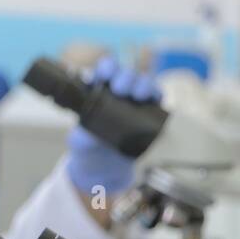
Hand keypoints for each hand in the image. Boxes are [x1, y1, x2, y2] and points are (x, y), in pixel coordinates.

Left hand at [65, 56, 160, 201]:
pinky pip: (158, 98)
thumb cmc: (88, 148)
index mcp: (96, 92)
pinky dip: (157, 95)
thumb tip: (90, 134)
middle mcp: (117, 93)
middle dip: (125, 77)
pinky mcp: (150, 113)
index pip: (103, 72)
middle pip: (126, 75)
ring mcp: (135, 101)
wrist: (106, 169)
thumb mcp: (82, 142)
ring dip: (143, 84)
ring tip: (139, 95)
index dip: (106, 68)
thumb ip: (85, 136)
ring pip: (143, 83)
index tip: (105, 74)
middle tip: (120, 88)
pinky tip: (155, 99)